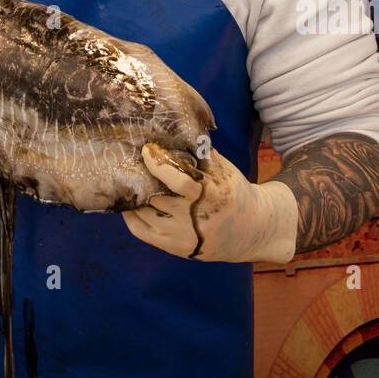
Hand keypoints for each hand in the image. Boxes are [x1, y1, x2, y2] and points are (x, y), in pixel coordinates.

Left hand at [121, 142, 297, 263]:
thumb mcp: (224, 170)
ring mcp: (183, 237)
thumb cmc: (234, 192)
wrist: (250, 230)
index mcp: (212, 196)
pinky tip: (130, 199)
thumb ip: (199, 153)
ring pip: (144, 213)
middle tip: (130, 160)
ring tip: (128, 177)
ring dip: (134, 194)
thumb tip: (172, 129)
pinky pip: (140, 231)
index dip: (158, 164)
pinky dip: (130, 213)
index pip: (178, 182)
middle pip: (155, 197)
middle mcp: (195, 220)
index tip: (147, 149)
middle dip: (140, 177)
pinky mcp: (174, 248)